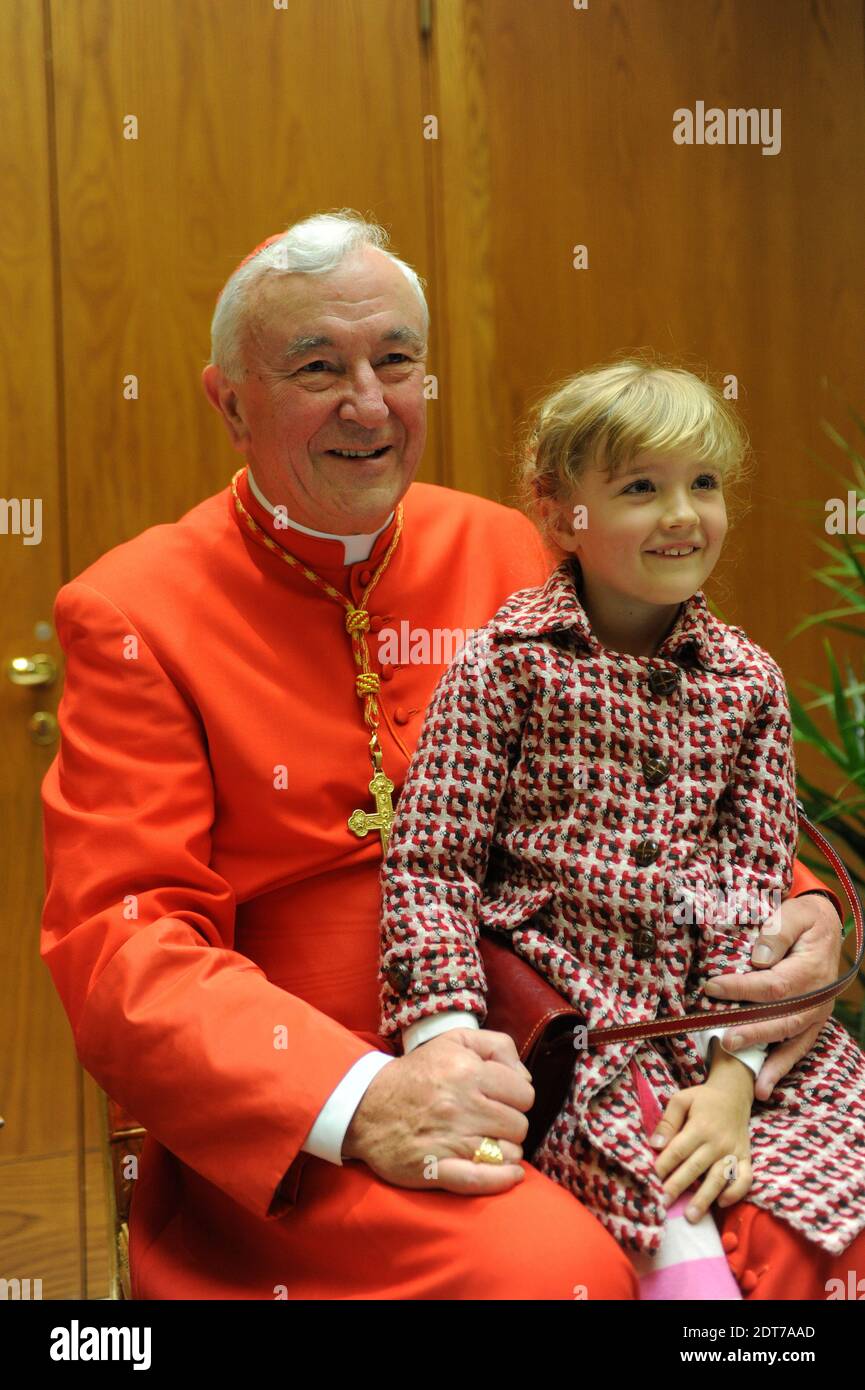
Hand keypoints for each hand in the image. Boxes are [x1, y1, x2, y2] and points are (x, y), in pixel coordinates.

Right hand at [341, 1028, 534, 1194]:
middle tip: (492, 1121)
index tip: (502, 1100)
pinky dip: (502, 1180)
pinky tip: (510, 1174)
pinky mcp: (435, 1168)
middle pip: (519, 1125)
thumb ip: (498, 1046)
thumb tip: (526, 1077)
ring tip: (488, 1142)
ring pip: (508, 1153)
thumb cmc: (417, 1074)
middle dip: (510, 1124)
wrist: (367, 1106)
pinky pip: (482, 1180)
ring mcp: (449, 1140)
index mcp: (467, 1071)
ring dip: (505, 1150)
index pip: (524, 1093)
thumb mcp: (455, 1040)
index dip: (517, 1098)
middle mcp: (461, 1105)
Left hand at [649, 1067, 753, 1221]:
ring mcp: (734, 1152)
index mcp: (700, 1126)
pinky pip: (745, 1179)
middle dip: (678, 1187)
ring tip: (691, 1216)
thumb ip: (668, 1121)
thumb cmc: (703, 1099)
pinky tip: (722, 1203)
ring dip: (705, 1198)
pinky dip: (736, 1193)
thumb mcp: (681, 1100)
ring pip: (719, 1178)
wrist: (734, 1094)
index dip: (664, 1166)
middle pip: (695, 1168)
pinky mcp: (746, 1158)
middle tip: (663, 1204)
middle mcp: (718, 1142)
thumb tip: (655, 1145)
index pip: (678, 1150)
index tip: (650, 1180)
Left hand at [701, 892, 841, 1100]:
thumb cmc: (805, 919)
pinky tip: (764, 1086)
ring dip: (770, 1061)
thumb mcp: (794, 914)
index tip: (712, 988)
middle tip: (725, 1040)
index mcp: (810, 970)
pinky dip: (781, 1068)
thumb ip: (777, 932)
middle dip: (753, 1032)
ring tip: (752, 1082)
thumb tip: (758, 957)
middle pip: (783, 1019)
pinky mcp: (811, 1022)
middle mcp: (817, 997)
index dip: (742, 989)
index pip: (773, 985)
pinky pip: (798, 1048)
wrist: (826, 927)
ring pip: (792, 1040)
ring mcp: (816, 1013)